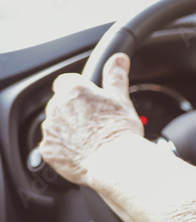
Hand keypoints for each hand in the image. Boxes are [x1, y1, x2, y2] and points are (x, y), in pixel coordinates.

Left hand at [40, 53, 143, 185]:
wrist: (114, 162)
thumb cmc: (119, 130)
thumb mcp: (121, 99)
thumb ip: (115, 76)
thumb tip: (119, 59)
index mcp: (74, 90)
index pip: (67, 81)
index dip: (79, 90)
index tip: (89, 100)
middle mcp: (56, 107)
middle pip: (61, 103)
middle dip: (74, 110)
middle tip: (95, 122)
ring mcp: (50, 128)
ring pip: (56, 124)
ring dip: (68, 128)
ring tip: (90, 138)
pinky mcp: (48, 148)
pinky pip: (54, 144)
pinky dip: (64, 147)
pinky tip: (82, 151)